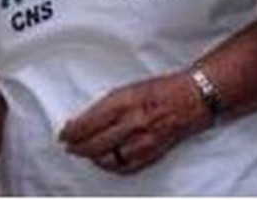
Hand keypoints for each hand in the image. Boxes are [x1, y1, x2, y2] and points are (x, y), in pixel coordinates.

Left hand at [58, 73, 211, 174]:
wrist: (192, 98)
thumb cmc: (160, 89)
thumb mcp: (129, 89)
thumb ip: (108, 105)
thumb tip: (85, 119)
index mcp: (124, 102)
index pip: (89, 122)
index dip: (73, 131)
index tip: (63, 134)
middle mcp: (132, 122)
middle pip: (95, 143)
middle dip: (77, 147)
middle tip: (69, 147)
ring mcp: (143, 140)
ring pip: (108, 158)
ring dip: (92, 157)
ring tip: (84, 153)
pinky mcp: (153, 152)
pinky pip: (126, 166)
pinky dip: (112, 166)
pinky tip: (104, 161)